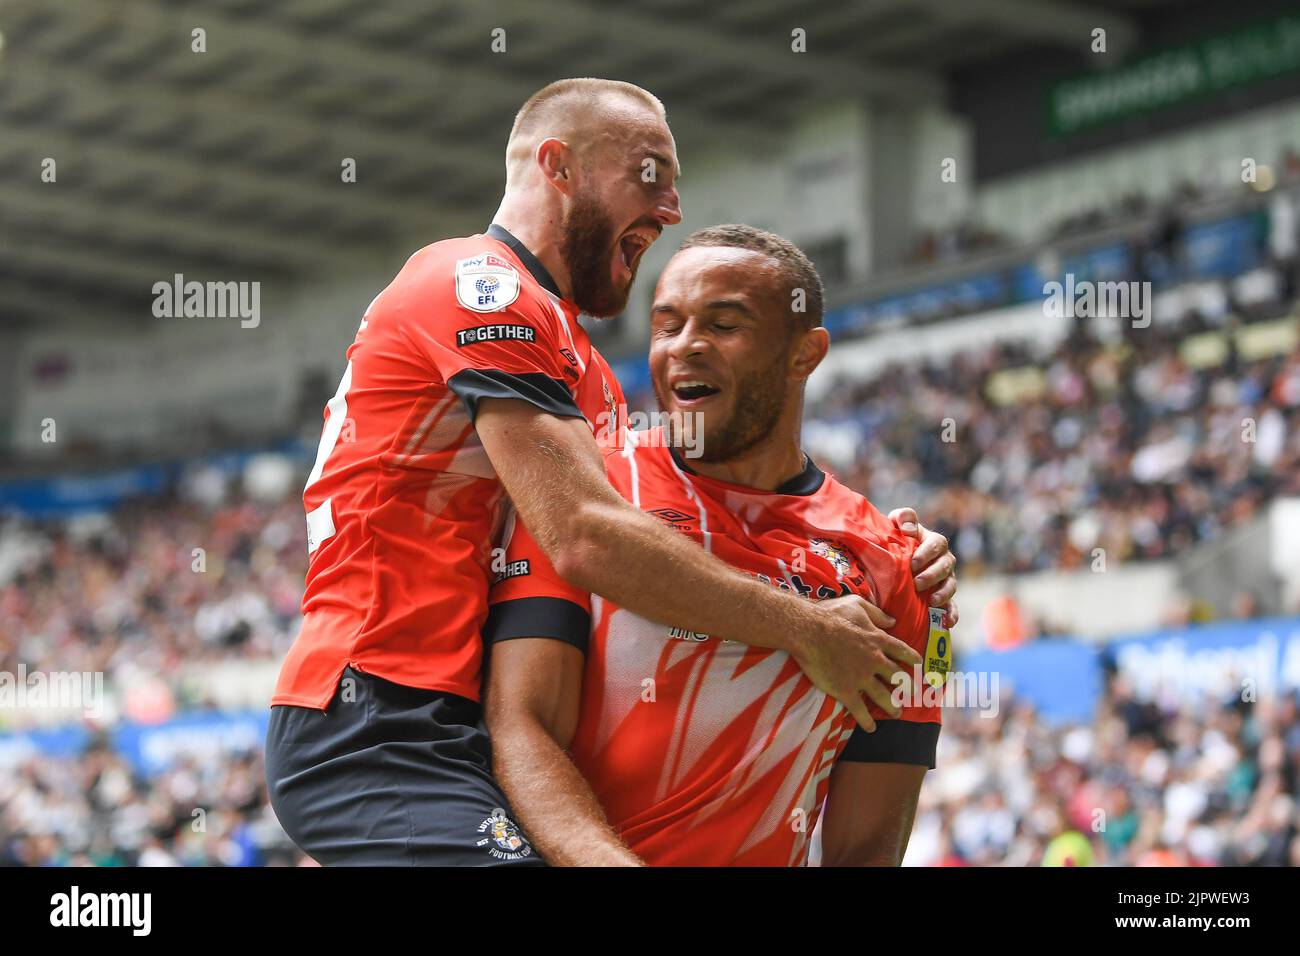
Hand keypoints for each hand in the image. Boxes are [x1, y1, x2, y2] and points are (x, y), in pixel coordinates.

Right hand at [788, 595, 921, 732]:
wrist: (808, 631)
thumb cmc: (830, 614)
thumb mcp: (856, 604)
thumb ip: (877, 614)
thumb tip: (892, 620)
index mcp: (877, 639)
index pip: (902, 650)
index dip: (912, 658)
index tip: (919, 664)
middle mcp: (875, 660)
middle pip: (898, 677)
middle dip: (908, 686)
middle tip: (913, 693)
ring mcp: (861, 678)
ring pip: (884, 697)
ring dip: (893, 707)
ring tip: (897, 713)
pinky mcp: (846, 690)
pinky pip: (860, 710)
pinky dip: (867, 721)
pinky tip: (871, 728)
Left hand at [889, 507, 957, 626]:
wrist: (893, 559)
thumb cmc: (896, 539)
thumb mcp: (896, 524)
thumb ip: (903, 517)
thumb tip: (909, 528)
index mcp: (933, 542)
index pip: (937, 543)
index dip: (927, 553)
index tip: (913, 563)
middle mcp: (943, 561)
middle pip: (945, 566)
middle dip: (932, 575)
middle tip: (917, 583)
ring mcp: (945, 580)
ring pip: (951, 586)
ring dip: (943, 594)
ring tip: (931, 601)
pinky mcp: (944, 598)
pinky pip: (952, 607)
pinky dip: (952, 614)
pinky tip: (948, 622)